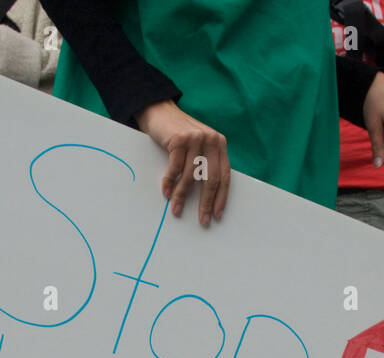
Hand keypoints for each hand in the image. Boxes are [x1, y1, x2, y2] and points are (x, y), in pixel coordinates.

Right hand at [134, 100, 230, 225]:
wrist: (159, 111)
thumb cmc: (178, 135)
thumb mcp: (198, 147)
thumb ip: (205, 163)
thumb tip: (207, 197)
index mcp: (219, 144)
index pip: (224, 176)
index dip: (221, 197)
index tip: (217, 215)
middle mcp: (211, 140)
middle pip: (211, 179)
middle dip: (206, 203)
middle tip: (202, 220)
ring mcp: (195, 139)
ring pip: (192, 176)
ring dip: (182, 196)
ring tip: (176, 210)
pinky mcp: (179, 140)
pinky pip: (175, 169)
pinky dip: (170, 183)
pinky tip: (166, 193)